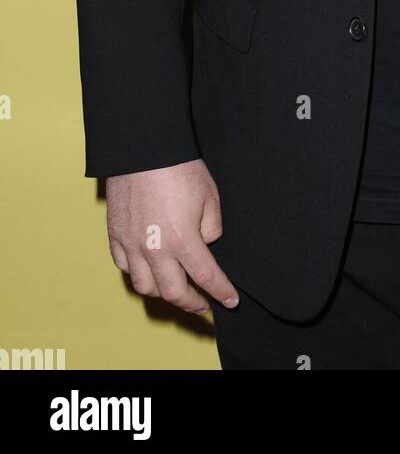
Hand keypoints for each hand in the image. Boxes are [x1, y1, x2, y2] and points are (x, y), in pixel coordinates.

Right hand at [105, 159, 238, 314]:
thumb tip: (205, 243)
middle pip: (173, 292)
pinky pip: (125, 267)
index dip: (221, 292)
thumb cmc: (179, 168)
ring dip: (163, 293)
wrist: (143, 148)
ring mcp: (131, 245)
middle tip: (204, 304)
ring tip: (176, 289)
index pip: (206, 277)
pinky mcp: (115, 236)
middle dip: (192, 303)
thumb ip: (211, 226)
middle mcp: (154, 249)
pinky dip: (138, 274)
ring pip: (145, 287)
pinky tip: (149, 270)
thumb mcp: (210, 195)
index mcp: (183, 240)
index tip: (230, 301)